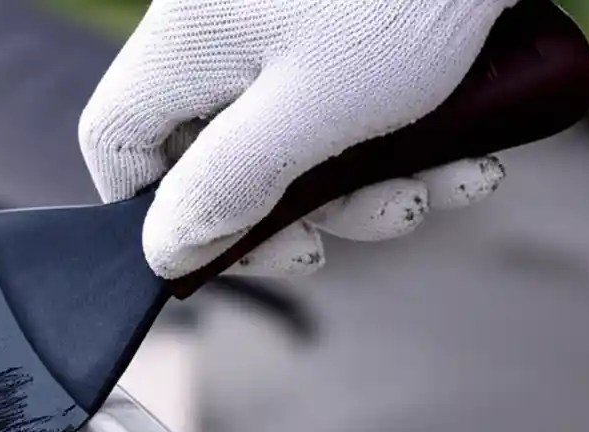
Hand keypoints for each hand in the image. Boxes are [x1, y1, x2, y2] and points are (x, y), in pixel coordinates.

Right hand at [79, 0, 517, 278]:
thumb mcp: (315, 111)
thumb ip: (227, 186)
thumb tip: (164, 251)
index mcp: (186, 40)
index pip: (118, 139)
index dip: (156, 213)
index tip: (233, 248)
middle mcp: (220, 26)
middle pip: (218, 151)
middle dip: (300, 209)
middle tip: (368, 227)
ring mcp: (283, 21)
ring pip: (295, 133)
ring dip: (372, 184)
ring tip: (452, 184)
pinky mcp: (343, 19)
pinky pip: (346, 99)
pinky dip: (403, 138)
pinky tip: (470, 152)